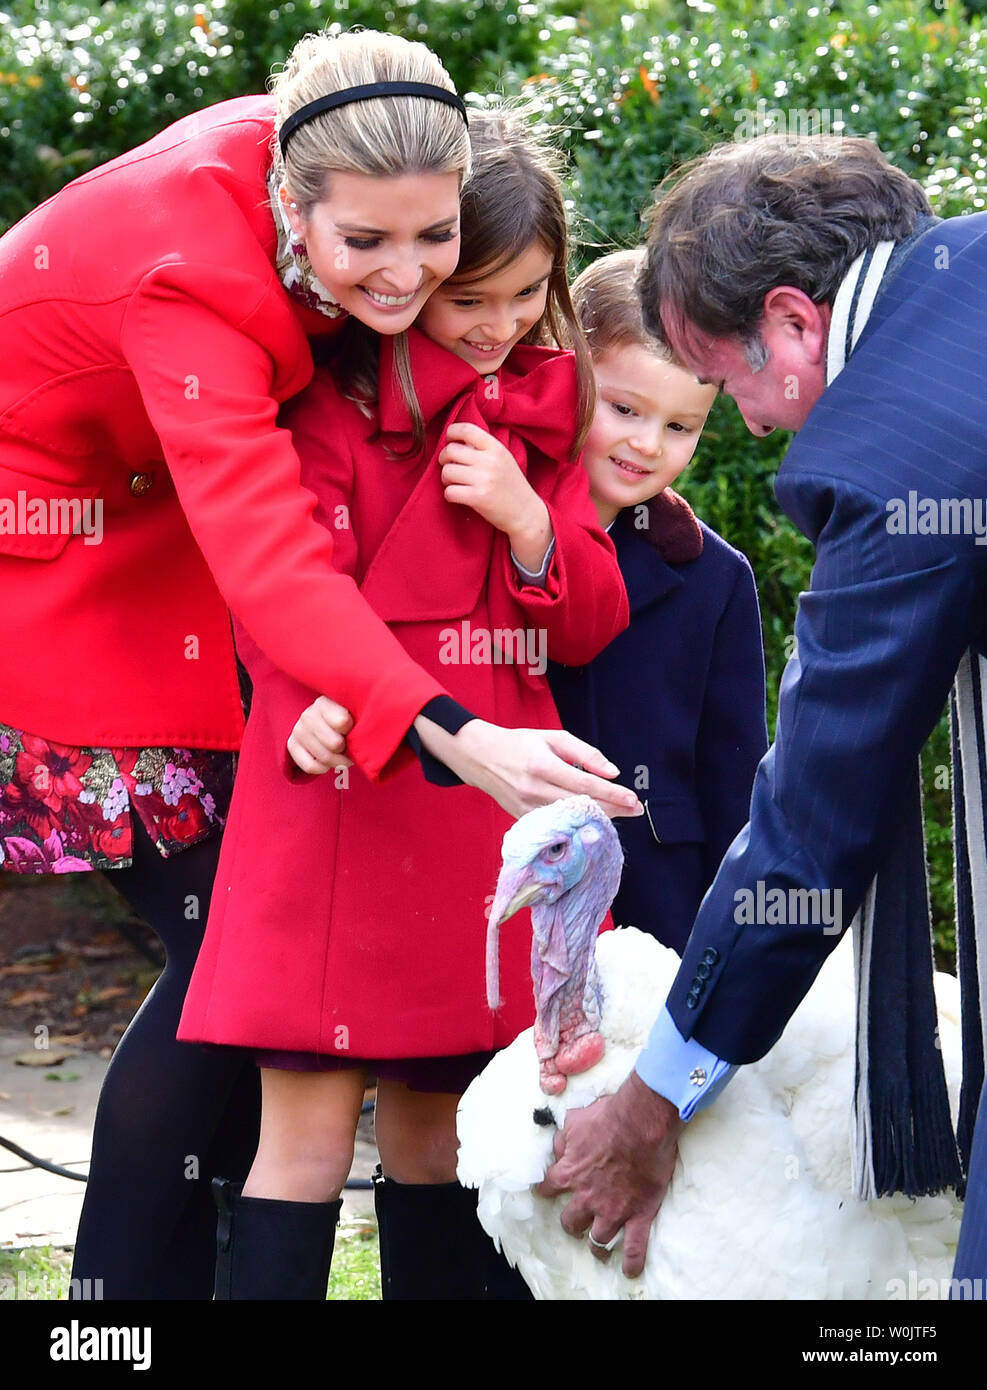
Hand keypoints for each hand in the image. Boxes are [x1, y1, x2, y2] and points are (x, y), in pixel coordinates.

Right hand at [286, 696, 353, 774]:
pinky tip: (328, 763)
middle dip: (347, 750)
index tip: (354, 729)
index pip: (343, 722)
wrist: (324, 722)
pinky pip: (310, 766)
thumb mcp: (353, 713)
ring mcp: (298, 730)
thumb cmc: (345, 718)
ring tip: (344, 756)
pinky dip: (323, 769)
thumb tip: (363, 737)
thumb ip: (359, 719)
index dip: (352, 730)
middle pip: (334, 744)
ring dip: (338, 762)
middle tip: (351, 748)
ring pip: (324, 757)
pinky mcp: (291, 745)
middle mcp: (308, 715)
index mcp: (325, 703)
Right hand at [411, 715, 643, 819]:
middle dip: (613, 809)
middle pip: (581, 805)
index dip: (612, 794)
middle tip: (636, 809)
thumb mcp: (553, 738)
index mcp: (542, 765)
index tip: (633, 798)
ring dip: (598, 818)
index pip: (585, 784)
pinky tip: (594, 822)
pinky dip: (577, 824)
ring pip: (570, 819)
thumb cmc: (520, 744)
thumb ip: (585, 753)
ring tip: (622, 815)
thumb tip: (612, 772)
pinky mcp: (522, 819)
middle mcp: (534, 789)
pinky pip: (556, 825)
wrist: (481, 758)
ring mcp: (526, 808)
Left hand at [439, 423, 551, 566]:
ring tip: (455, 483)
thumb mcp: (503, 459)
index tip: (449, 441)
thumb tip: (456, 438)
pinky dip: (449, 495)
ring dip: (446, 479)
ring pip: (447, 472)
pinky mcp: (478, 498)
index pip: (466, 429)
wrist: (526, 513)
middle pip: (451, 450)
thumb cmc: (511, 485)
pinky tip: (458, 496)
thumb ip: (483, 448)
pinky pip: (449, 492)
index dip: (451, 432)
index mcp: (496, 448)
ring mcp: (484, 479)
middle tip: (450, 467)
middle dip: (444, 459)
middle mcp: (490, 461)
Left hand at [537, 1071, 683, 1278]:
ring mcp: (613, 1210)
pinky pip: (634, 1248)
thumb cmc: (609, 1117)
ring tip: (598, 1247)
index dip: (547, 1190)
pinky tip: (629, 1271)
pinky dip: (632, 1263)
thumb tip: (558, 1146)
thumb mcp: (575, 1121)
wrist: (642, 1122)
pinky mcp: (638, 1215)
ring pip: (598, 1240)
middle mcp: (587, 1197)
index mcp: (569, 1174)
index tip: (549, 1190)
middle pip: (570, 1222)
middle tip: (576, 1221)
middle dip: (571, 1222)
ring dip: (596, 1244)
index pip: (547, 1188)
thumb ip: (563, 1138)